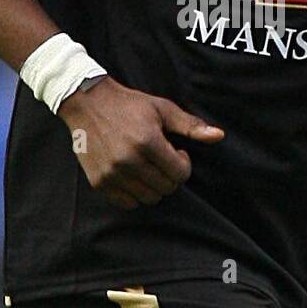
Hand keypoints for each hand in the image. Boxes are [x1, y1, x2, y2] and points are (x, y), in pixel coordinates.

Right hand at [58, 77, 224, 210]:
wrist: (87, 104)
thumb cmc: (129, 105)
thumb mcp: (162, 109)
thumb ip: (191, 125)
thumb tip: (219, 136)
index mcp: (147, 141)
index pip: (181, 174)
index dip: (184, 163)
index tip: (176, 151)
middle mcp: (128, 161)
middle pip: (167, 188)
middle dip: (170, 175)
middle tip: (161, 158)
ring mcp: (112, 174)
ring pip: (149, 198)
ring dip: (154, 185)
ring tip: (147, 165)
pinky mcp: (99, 182)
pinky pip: (128, 203)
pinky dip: (135, 193)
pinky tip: (132, 174)